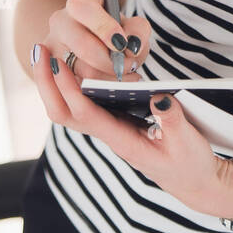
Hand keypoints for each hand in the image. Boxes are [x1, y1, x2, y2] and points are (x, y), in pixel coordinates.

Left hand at [29, 43, 230, 215]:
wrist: (193, 182)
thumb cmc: (190, 165)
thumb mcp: (187, 144)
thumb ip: (173, 121)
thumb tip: (160, 98)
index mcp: (124, 142)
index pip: (88, 115)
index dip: (71, 90)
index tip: (58, 64)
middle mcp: (110, 135)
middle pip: (65, 113)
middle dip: (48, 84)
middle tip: (40, 50)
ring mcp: (111, 129)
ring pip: (71, 109)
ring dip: (54, 83)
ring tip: (47, 52)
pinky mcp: (117, 123)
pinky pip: (85, 104)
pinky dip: (72, 85)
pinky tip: (72, 64)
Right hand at [42, 0, 149, 81]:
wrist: (91, 40)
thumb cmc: (114, 31)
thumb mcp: (130, 24)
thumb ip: (137, 30)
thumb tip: (131, 48)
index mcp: (78, 3)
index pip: (84, 8)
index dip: (105, 27)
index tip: (122, 43)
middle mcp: (59, 23)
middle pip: (83, 46)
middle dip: (112, 61)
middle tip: (130, 65)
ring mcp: (52, 49)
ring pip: (81, 72)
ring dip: (109, 79)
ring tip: (126, 77)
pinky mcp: (52, 74)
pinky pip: (77, 88)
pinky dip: (99, 91)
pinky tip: (113, 87)